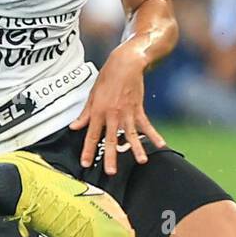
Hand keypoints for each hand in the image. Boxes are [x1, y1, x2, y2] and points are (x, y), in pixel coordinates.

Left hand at [70, 46, 165, 175]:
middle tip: (111, 172)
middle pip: (111, 139)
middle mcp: (112, 114)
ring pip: (131, 134)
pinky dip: (153, 135)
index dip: (88, 150)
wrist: (125, 64)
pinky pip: (146, 125)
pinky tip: (161, 144)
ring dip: (136, 149)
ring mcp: (127, 113)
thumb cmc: (106, 78)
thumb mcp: (91, 95)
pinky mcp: (139, 109)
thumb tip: (74, 127)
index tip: (86, 163)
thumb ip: (85, 114)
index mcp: (98, 112)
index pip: (91, 135)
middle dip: (111, 157)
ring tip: (142, 161)